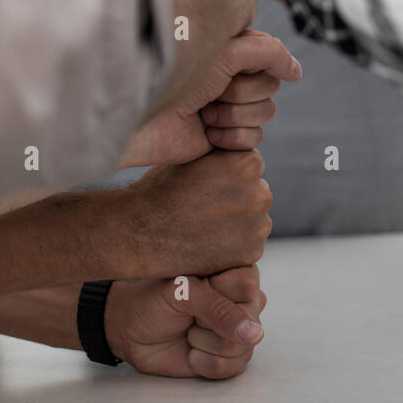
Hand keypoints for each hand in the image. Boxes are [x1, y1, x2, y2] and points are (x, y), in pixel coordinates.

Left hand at [105, 264, 266, 378]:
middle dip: (210, 323)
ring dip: (204, 343)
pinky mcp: (230, 357)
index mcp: (232, 271)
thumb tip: (255, 333)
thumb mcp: (182, 293)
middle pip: (249, 321)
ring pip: (241, 348)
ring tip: (188, 329)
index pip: (248, 285)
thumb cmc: (152, 300)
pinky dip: (204, 362)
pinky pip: (232, 368)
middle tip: (188, 313)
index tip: (195, 288)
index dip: (219, 293)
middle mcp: (241, 301)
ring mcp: (237, 330)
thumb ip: (219, 309)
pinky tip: (191, 350)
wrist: (130, 330)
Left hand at [121, 27, 299, 166]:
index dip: (251, 70)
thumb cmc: (175, 76)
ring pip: (265, 115)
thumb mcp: (226, 53)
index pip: (271, 60)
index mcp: (229, 52)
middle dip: (240, 94)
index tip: (223, 69)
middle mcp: (230, 78)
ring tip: (202, 113)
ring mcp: (226, 109)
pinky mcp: (222, 139)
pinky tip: (204, 133)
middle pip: (270, 89)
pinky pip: (254, 140)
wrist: (141, 118)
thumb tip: (297, 71)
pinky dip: (230, 138)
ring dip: (233, 116)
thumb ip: (269, 53)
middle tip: (209, 93)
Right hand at [125, 149, 272, 277]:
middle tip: (206, 205)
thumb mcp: (196, 156)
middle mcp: (260, 193)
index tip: (209, 183)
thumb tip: (240, 150)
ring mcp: (258, 226)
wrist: (142, 232)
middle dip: (238, 196)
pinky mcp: (251, 253)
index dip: (229, 173)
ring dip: (238, 220)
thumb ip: (225, 154)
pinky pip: (249, 243)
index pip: (251, 164)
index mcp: (247, 163)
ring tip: (205, 223)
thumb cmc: (164, 189)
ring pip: (254, 218)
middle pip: (256, 191)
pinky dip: (234, 244)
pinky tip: (208, 240)